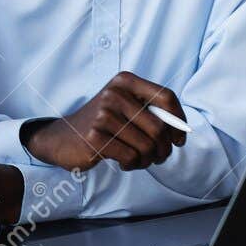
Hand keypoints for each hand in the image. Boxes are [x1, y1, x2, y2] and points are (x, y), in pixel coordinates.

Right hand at [25, 71, 186, 171]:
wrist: (63, 138)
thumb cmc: (103, 125)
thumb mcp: (126, 107)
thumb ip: (153, 111)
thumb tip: (182, 131)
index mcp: (124, 81)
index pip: (166, 96)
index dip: (179, 122)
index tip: (178, 140)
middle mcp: (113, 93)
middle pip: (160, 127)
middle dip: (164, 149)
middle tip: (157, 156)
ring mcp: (102, 114)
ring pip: (147, 146)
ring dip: (148, 160)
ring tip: (138, 159)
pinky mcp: (95, 136)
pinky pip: (131, 157)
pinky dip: (133, 164)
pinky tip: (124, 162)